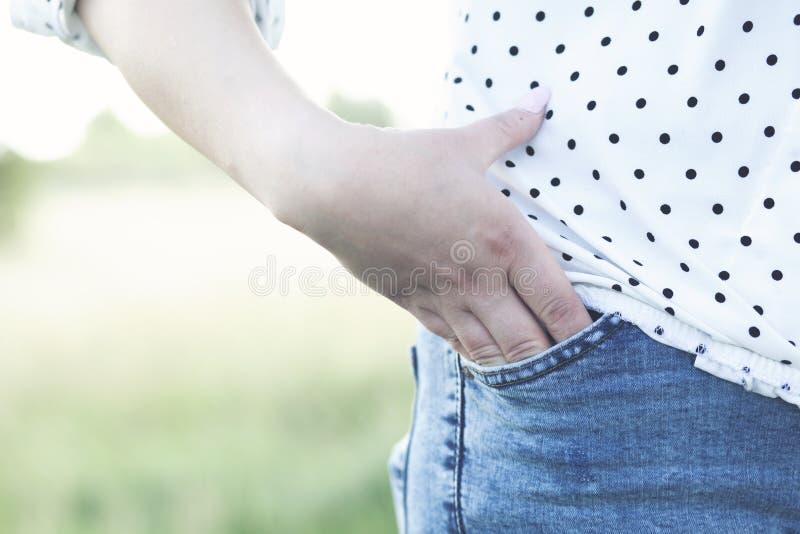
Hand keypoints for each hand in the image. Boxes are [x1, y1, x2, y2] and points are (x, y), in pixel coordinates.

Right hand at [279, 87, 592, 365]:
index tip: (598, 339)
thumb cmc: (402, 163)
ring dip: (517, 364)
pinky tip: (490, 356)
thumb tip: (544, 96)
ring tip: (536, 366)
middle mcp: (480, 278)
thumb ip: (509, 127)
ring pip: (493, 352)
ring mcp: (445, 297)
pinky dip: (479, 355)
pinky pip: (456, 343)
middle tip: (572, 359)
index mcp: (504, 239)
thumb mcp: (461, 143)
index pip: (557, 301)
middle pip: (530, 343)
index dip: (582, 329)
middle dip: (555, 357)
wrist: (334, 189)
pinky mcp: (416, 305)